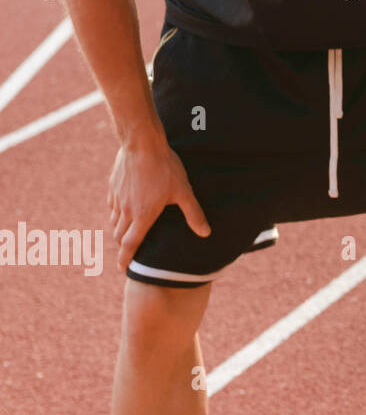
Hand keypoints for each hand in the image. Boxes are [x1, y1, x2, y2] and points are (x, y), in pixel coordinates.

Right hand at [108, 133, 209, 272]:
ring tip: (127, 234)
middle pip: (119, 236)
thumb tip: (205, 233)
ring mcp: (117, 198)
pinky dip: (116, 214)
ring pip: (113, 221)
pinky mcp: (113, 186)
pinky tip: (123, 210)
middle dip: (123, 247)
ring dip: (119, 231)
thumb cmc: (165, 168)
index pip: (130, 245)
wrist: (141, 144)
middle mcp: (125, 210)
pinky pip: (112, 206)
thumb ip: (193, 214)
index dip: (126, 260)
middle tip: (128, 253)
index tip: (124, 270)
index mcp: (142, 216)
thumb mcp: (183, 191)